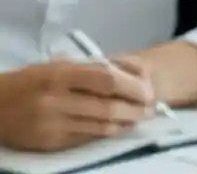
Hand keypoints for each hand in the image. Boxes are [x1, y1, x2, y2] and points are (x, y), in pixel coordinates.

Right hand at [0, 58, 155, 151]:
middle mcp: (56, 99)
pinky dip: (107, 131)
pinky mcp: (50, 142)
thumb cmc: (32, 81)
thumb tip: (132, 76)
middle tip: (151, 107)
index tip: (148, 91)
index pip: (106, 80)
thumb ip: (92, 69)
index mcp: (60, 74)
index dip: (132, 87)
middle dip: (136, 108)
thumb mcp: (58, 66)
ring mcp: (52, 123)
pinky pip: (87, 137)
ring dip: (126, 122)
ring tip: (139, 117)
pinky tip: (117, 126)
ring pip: (101, 125)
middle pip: (108, 106)